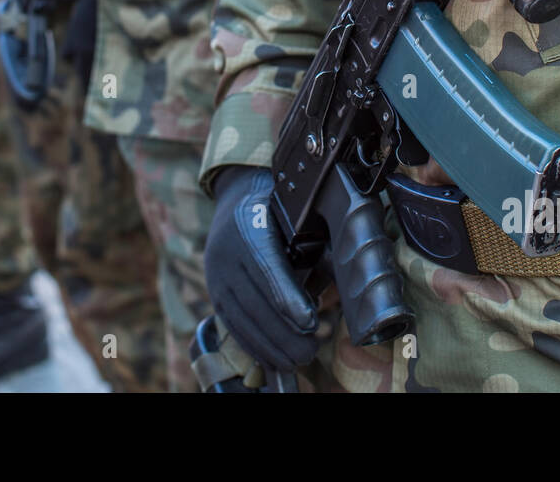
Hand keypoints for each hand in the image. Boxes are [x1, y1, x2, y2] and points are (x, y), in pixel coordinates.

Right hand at [204, 166, 319, 371]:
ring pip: (243, 319)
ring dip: (272, 345)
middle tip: (312, 350)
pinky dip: (254, 346)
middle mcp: (227, 253)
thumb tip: (343, 270)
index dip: (288, 299)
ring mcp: (217, 276)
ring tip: (299, 359)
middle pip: (256, 301)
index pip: (268, 268)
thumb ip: (314, 241)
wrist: (235, 200)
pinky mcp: (215, 294)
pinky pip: (233, 326)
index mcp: (250, 227)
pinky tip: (274, 359)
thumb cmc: (276, 208)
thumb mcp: (294, 213)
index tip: (311, 322)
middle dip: (285, 332)